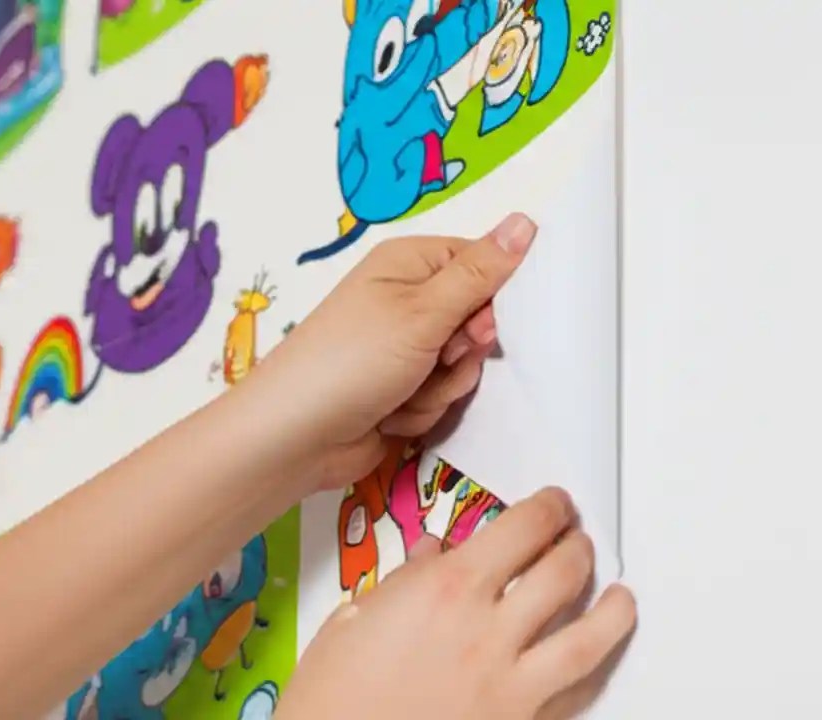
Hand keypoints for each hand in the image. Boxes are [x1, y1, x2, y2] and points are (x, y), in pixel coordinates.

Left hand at [244, 213, 536, 489]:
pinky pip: (440, 396)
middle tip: (439, 359)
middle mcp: (407, 299)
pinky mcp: (401, 389)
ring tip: (403, 392)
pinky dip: (421, 410)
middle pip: (477, 320)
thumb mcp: (423, 312)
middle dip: (463, 352)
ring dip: (441, 387)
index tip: (478, 327)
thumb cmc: (354, 361)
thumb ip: (479, 272)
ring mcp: (403, 348)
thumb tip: (525, 221)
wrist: (296, 436)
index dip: (492, 299)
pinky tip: (389, 415)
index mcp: (410, 262)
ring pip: (462, 366)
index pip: (482, 264)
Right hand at [276, 487, 636, 719]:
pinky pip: (576, 689)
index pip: (523, 528)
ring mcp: (509, 681)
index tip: (554, 503)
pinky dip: (596, 667)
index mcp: (447, 588)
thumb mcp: (355, 617)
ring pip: (589, 634)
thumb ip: (406, 579)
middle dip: (577, 545)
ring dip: (611, 606)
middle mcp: (487, 629)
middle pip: (562, 571)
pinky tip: (599, 655)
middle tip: (578, 537)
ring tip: (619, 594)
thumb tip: (435, 553)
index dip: (549, 508)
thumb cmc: (331, 696)